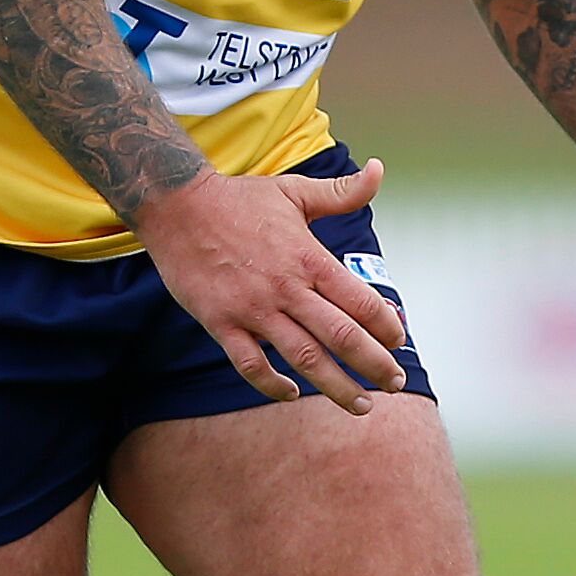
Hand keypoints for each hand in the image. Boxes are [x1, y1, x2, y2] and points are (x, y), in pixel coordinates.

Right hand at [135, 158, 412, 407]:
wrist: (177, 206)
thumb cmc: (239, 199)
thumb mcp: (294, 191)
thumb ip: (341, 192)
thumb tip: (378, 170)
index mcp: (308, 257)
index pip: (359, 300)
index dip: (385, 326)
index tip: (398, 341)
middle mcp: (286, 287)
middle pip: (340, 336)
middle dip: (374, 365)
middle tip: (395, 384)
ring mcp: (253, 309)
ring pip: (303, 357)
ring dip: (335, 386)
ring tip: (360, 404)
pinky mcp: (221, 322)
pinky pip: (251, 363)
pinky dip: (272, 384)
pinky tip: (292, 393)